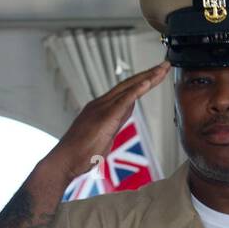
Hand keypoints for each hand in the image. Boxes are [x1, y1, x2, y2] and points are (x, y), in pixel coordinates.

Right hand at [39, 63, 170, 184]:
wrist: (63, 161)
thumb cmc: (79, 154)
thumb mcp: (103, 135)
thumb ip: (115, 122)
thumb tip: (125, 113)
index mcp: (100, 108)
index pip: (126, 90)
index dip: (142, 81)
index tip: (156, 75)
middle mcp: (101, 104)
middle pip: (129, 84)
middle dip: (149, 74)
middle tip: (165, 65)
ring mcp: (102, 109)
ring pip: (129, 88)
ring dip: (148, 78)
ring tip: (163, 69)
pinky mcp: (104, 117)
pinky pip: (124, 100)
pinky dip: (137, 90)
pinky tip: (149, 82)